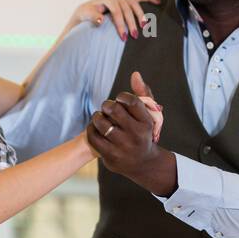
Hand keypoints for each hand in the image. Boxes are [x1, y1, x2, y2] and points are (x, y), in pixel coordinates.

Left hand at [71, 0, 159, 40]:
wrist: (86, 11)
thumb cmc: (85, 15)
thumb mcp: (85, 15)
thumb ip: (92, 16)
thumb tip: (101, 20)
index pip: (117, 12)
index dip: (121, 25)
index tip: (124, 37)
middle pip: (127, 9)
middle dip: (131, 23)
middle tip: (134, 36)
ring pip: (135, 5)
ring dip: (141, 15)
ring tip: (145, 26)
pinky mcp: (127, 1)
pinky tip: (158, 2)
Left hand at [87, 71, 176, 194]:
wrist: (143, 163)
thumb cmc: (142, 132)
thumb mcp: (147, 115)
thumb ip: (142, 93)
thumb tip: (134, 74)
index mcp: (146, 123)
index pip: (131, 101)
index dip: (121, 96)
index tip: (119, 99)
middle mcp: (136, 135)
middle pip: (114, 110)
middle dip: (107, 105)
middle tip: (106, 107)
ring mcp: (123, 147)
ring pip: (102, 123)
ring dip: (97, 116)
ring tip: (99, 116)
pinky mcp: (111, 157)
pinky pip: (94, 138)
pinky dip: (91, 129)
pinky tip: (94, 127)